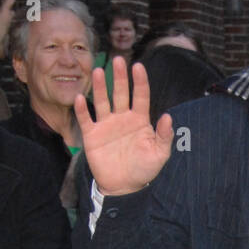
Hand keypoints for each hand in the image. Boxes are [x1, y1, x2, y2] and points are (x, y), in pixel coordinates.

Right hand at [74, 58, 173, 196]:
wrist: (124, 187)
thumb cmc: (143, 170)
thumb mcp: (159, 155)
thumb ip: (164, 136)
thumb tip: (168, 117)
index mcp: (139, 120)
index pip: (140, 96)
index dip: (140, 82)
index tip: (138, 67)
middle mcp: (122, 118)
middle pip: (120, 93)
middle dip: (119, 77)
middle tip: (117, 61)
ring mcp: (106, 125)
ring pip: (102, 101)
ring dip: (100, 87)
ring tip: (98, 72)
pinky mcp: (92, 135)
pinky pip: (86, 119)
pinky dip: (82, 110)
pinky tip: (80, 98)